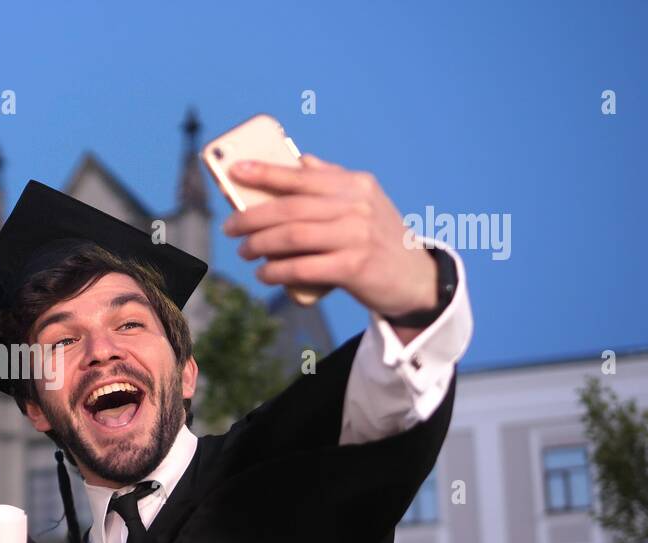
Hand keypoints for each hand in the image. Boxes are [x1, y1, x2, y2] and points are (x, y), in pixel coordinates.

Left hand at [222, 155, 437, 318]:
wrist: (416, 278)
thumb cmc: (379, 238)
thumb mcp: (365, 202)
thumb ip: (333, 180)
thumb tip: (300, 159)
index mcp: (356, 184)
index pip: (302, 175)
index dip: (265, 172)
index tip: (236, 170)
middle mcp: (358, 206)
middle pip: (290, 208)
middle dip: (252, 217)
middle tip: (230, 227)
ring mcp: (357, 236)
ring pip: (292, 237)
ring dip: (259, 245)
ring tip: (243, 251)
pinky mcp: (354, 268)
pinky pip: (302, 267)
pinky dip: (276, 271)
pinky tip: (264, 273)